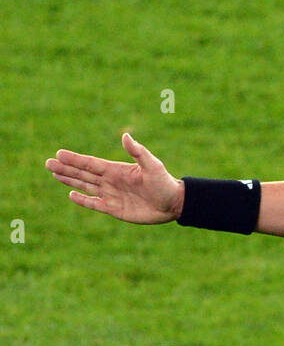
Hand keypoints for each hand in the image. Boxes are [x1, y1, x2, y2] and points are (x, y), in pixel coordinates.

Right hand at [44, 133, 183, 223]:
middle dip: (66, 168)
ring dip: (70, 180)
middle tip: (48, 163)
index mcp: (116, 169)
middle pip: (83, 174)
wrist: (173, 203)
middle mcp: (111, 181)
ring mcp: (112, 195)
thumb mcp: (152, 165)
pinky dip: (83, 200)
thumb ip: (138, 152)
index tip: (59, 153)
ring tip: (54, 174)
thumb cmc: (164, 182)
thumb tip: (125, 136)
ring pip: (86, 186)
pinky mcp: (115, 210)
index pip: (91, 163)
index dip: (75, 159)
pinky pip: (95, 204)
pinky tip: (71, 195)